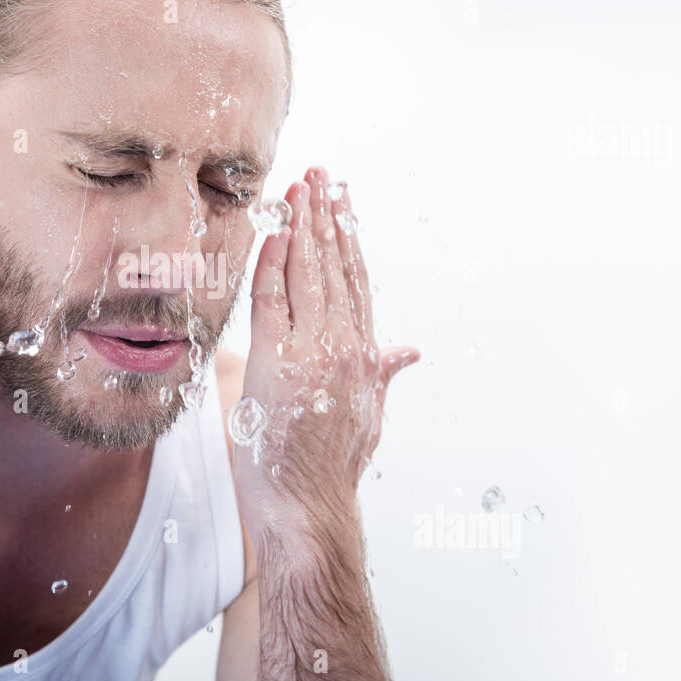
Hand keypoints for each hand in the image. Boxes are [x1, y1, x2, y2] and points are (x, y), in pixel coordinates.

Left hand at [235, 167, 418, 549]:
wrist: (307, 507)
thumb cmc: (329, 469)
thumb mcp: (368, 416)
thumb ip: (384, 376)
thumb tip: (409, 352)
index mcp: (364, 355)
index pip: (357, 281)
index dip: (348, 237)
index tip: (343, 201)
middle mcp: (344, 347)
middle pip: (335, 267)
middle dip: (326, 215)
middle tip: (320, 173)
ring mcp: (311, 352)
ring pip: (308, 274)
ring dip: (303, 225)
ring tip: (300, 186)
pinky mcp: (276, 363)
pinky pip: (272, 300)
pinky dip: (274, 262)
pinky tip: (276, 231)